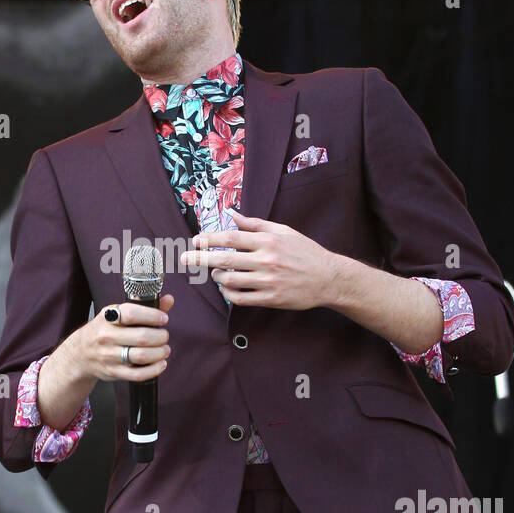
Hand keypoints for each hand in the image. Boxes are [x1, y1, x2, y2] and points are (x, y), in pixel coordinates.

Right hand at [68, 294, 173, 383]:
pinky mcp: (113, 372)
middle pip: (142, 337)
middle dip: (160, 336)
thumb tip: (169, 300)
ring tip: (164, 350)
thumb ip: (145, 308)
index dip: (152, 315)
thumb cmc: (104, 331)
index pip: (132, 313)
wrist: (80, 353)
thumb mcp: (118, 314)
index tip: (163, 318)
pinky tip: (160, 364)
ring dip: (160, 353)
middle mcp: (107, 336)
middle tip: (164, 336)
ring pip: (142, 356)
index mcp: (109, 317)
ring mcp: (109, 355)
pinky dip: (154, 369)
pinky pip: (138, 374)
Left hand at [180, 210, 337, 309]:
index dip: (210, 239)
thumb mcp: (283, 231)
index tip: (196, 241)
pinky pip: (241, 298)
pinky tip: (226, 288)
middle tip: (184, 259)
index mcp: (268, 241)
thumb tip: (231, 214)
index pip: (231, 238)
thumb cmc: (305, 252)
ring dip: (217, 277)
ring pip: (230, 280)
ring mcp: (269, 281)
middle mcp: (267, 260)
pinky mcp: (271, 299)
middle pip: (225, 260)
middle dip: (201, 259)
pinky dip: (228, 294)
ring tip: (215, 274)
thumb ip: (256, 224)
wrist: (329, 278)